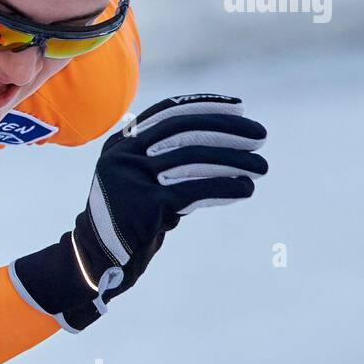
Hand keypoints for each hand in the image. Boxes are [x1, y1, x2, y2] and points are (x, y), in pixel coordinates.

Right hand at [11, 93, 267, 332]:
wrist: (102, 257)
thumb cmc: (133, 215)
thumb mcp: (143, 177)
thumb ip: (169, 154)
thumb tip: (229, 135)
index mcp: (121, 142)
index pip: (169, 112)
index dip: (207, 106)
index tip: (241, 108)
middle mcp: (122, 155)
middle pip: (184, 131)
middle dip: (228, 131)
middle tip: (261, 137)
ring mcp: (130, 178)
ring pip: (193, 159)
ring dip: (235, 161)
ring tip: (262, 167)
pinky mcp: (144, 205)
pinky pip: (194, 190)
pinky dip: (225, 187)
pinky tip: (246, 188)